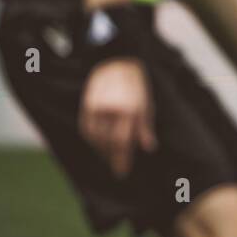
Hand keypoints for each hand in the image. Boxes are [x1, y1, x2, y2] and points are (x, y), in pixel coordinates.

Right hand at [79, 58, 156, 177]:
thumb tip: (149, 148)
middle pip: (109, 143)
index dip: (122, 159)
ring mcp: (98, 108)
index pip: (124, 142)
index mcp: (130, 110)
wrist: (116, 63)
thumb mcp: (147, 105)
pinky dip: (92, 140)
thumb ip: (146, 128)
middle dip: (112, 158)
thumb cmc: (136, 87)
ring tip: (108, 158)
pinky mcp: (87, 105)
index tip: (122, 173)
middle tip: (117, 169)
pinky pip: (87, 130)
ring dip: (102, 151)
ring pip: (96, 138)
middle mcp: (112, 110)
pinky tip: (98, 146)